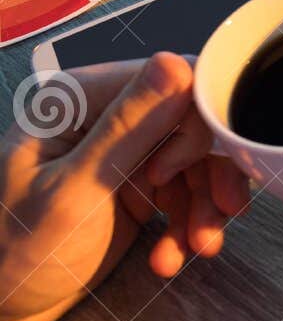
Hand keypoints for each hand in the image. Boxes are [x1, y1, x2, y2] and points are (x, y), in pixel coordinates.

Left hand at [0, 53, 250, 320]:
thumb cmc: (13, 250)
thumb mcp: (76, 191)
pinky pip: (186, 194)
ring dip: (205, 208)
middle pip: (194, 124)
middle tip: (224, 213)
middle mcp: (107, 118)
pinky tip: (170, 257)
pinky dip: (188, 227)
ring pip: (197, 163)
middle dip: (212, 173)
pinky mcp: (137, 187)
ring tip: (199, 248)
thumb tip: (177, 64)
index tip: (199, 169)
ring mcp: (124, 153)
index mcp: (81, 101)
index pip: (173, 80)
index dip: (200, 122)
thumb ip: (128, 128)